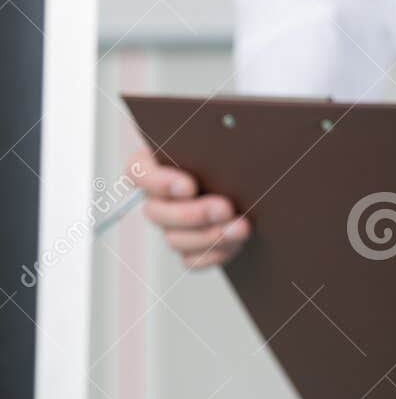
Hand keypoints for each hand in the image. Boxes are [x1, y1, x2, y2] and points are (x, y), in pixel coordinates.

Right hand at [129, 147, 251, 269]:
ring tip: (240, 227)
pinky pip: (191, 259)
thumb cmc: (236, 150)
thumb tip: (229, 139)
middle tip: (225, 208)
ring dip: (208, 236)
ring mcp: (170, 225)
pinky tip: (236, 243)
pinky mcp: (188, 247)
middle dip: (193, 213)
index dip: (159, 182)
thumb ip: (216, 138)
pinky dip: (214, 254)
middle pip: (156, 212)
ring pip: (174, 239)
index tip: (188, 186)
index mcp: (156, 163)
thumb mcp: (226, 139)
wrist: (255, 180)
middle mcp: (158, 196)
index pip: (137, 171)